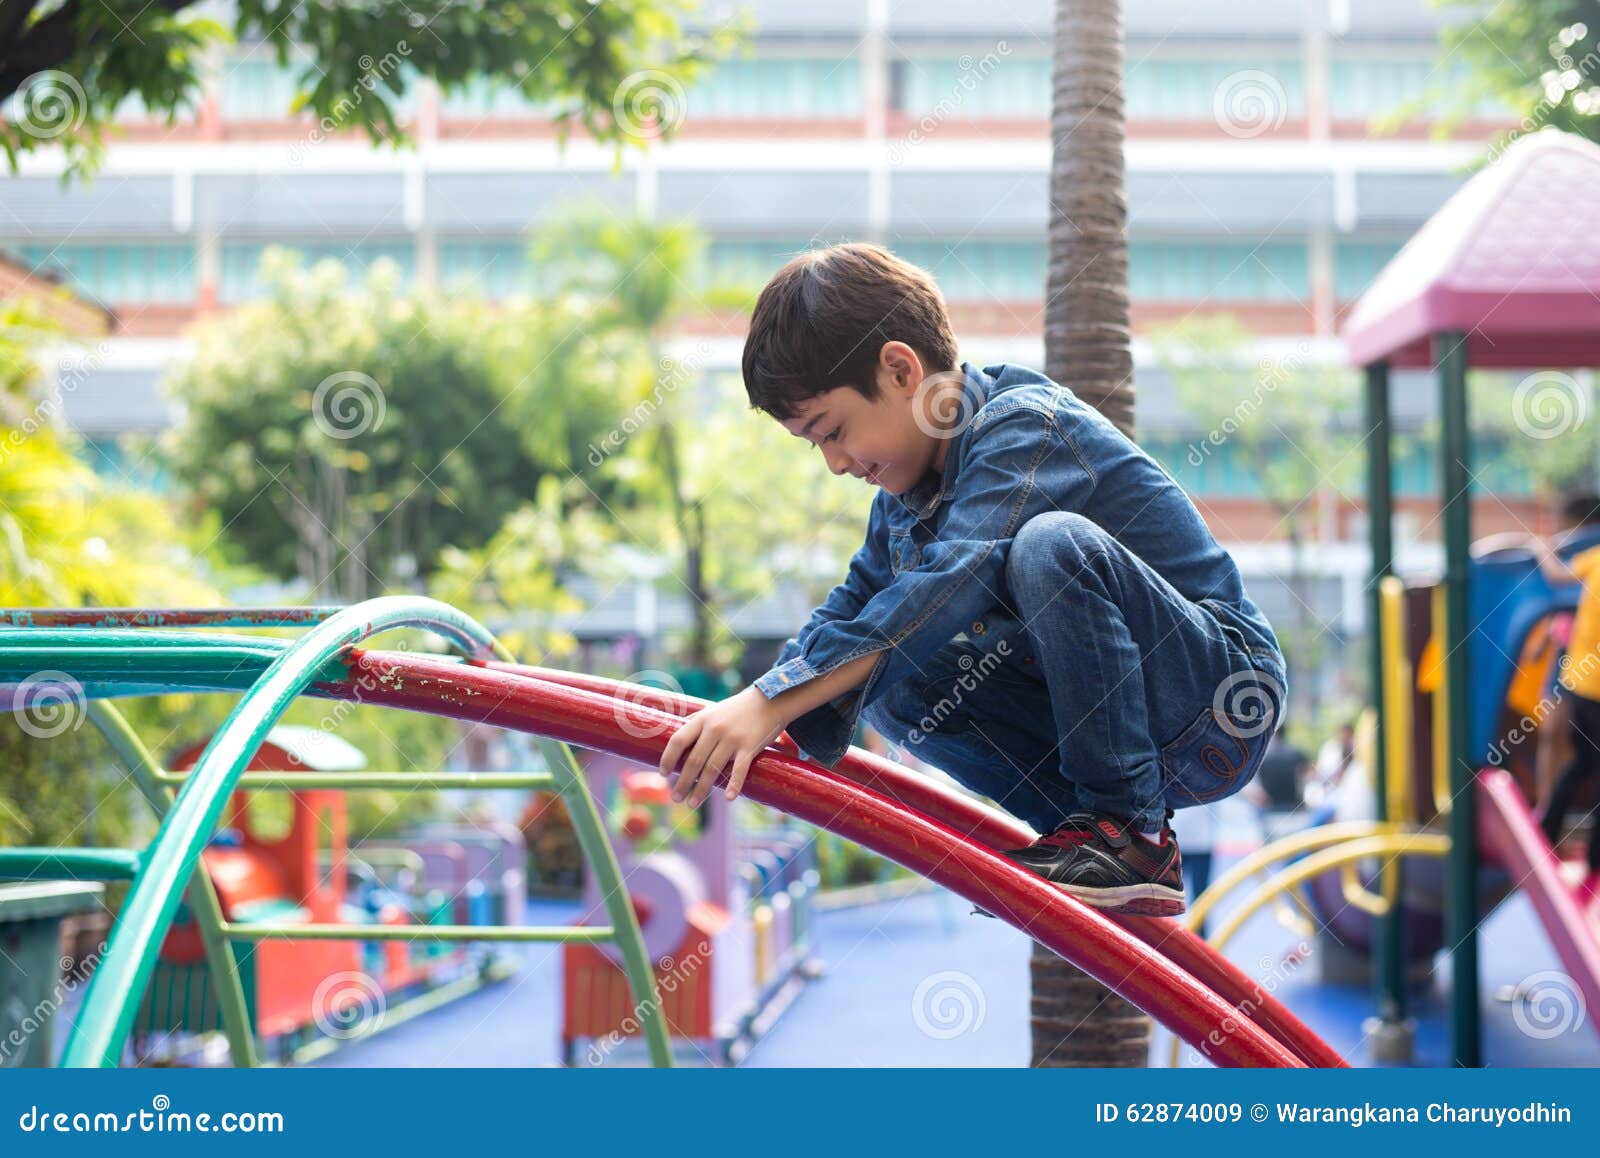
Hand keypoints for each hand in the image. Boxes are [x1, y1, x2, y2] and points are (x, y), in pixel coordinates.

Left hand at [660, 686, 789, 806]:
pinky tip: (729, 798)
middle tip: (676, 798)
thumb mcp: (713, 710)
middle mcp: (715, 729)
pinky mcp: (750, 746)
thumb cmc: (738, 709)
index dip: (668, 758)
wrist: (770, 700)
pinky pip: (739, 769)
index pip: (678, 740)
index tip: (664, 774)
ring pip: (712, 768)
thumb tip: (677, 741)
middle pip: (694, 760)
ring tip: (693, 803)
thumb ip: (697, 725)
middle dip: (683, 782)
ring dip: (701, 789)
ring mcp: (733, 738)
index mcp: (703, 719)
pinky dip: (734, 785)